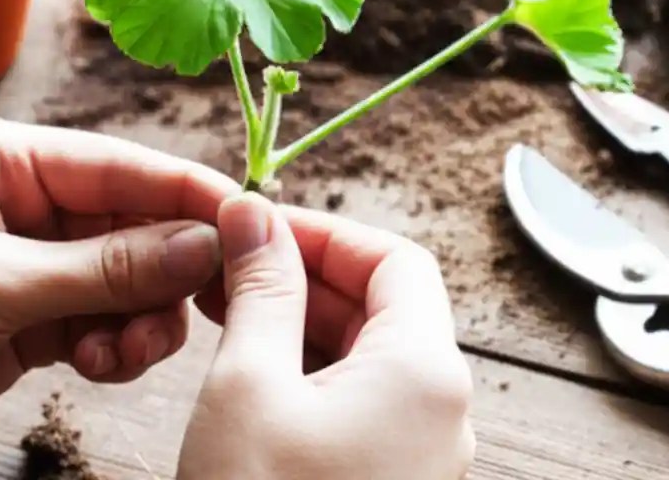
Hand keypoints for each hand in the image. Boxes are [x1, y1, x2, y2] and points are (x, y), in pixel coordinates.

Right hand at [181, 194, 475, 479]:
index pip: (396, 259)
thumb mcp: (247, 386)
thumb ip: (260, 289)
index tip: (257, 227)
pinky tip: (251, 369)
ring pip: (368, 357)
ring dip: (300, 325)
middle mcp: (442, 411)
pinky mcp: (390, 478)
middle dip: (303, 276)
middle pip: (384, 306)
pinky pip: (359, 404)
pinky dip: (309, 375)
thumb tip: (253, 215)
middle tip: (228, 265)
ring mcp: (420, 451)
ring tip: (226, 312)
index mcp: (427, 373)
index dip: (324, 233)